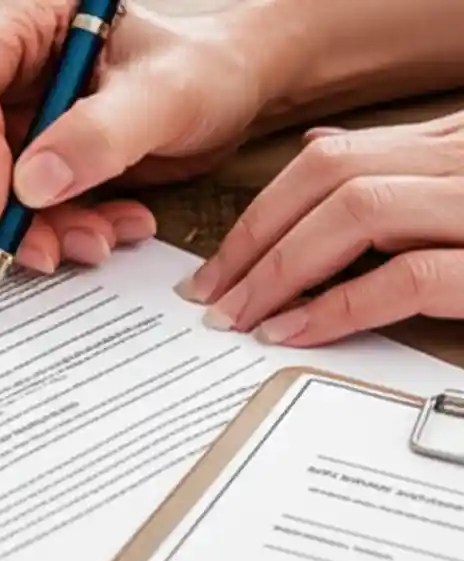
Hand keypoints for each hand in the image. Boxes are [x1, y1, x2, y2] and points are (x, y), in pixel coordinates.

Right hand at [0, 0, 293, 271]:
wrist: (232, 94)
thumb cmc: (204, 69)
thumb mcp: (166, 94)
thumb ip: (100, 134)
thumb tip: (30, 186)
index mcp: (21, 26)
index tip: (1, 206)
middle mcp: (4, 73)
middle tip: (43, 249)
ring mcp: (13, 121)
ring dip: (35, 231)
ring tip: (100, 240)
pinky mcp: (30, 164)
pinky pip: (20, 212)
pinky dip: (60, 233)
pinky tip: (112, 229)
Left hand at [175, 112, 463, 345]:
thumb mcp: (454, 184)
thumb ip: (394, 167)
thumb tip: (316, 146)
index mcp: (446, 143)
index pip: (329, 161)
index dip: (261, 213)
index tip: (215, 266)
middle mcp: (461, 160)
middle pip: (331, 177)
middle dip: (254, 239)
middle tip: (208, 296)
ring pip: (358, 212)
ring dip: (281, 270)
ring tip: (238, 317)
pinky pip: (407, 277)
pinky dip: (339, 307)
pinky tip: (293, 331)